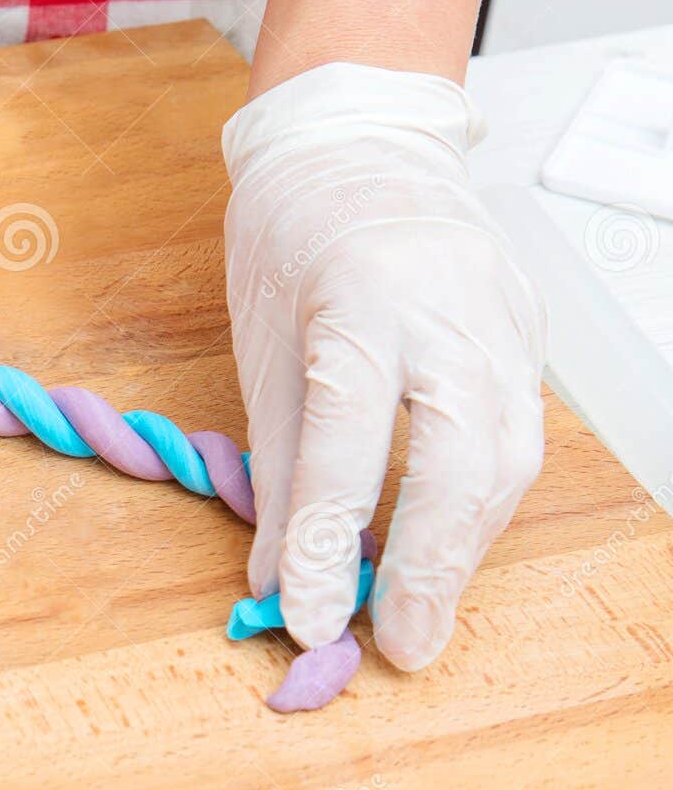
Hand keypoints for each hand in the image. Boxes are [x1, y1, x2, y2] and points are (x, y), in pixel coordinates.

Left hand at [222, 63, 545, 669]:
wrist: (361, 145)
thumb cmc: (294, 236)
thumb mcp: (260, 344)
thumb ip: (275, 466)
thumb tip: (273, 575)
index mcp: (360, 298)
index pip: (347, 439)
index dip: (327, 539)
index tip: (308, 618)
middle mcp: (448, 309)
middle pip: (461, 458)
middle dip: (428, 565)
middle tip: (397, 644)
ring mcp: (504, 321)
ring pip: (506, 460)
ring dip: (462, 549)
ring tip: (420, 617)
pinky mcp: (529, 336)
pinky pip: (517, 438)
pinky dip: (481, 506)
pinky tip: (448, 547)